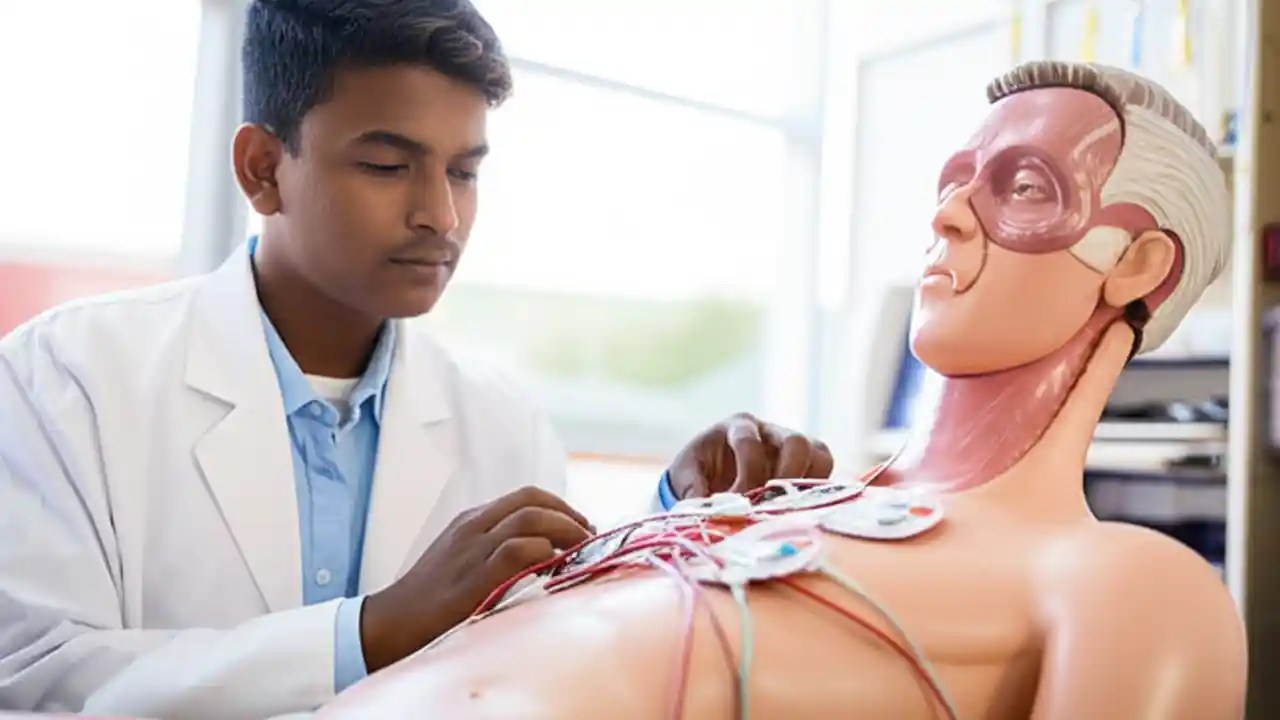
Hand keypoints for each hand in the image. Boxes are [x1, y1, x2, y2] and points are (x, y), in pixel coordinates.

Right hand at [359, 486, 592, 671]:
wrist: (392, 624)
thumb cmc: (428, 599)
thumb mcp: (458, 559)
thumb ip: (492, 549)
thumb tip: (543, 553)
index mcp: (470, 520)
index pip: (525, 496)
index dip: (559, 506)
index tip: (579, 525)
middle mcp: (474, 528)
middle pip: (532, 501)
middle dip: (569, 514)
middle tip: (589, 536)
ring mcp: (474, 550)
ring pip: (531, 519)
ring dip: (565, 531)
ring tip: (582, 550)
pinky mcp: (477, 576)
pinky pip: (520, 550)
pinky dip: (545, 554)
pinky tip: (555, 568)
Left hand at [667, 412, 833, 499]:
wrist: (708, 473)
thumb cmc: (697, 471)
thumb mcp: (685, 475)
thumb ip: (693, 491)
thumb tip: (707, 513)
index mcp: (738, 426)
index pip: (751, 443)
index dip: (747, 475)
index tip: (738, 505)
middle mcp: (770, 431)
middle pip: (795, 442)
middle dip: (786, 476)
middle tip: (771, 507)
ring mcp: (792, 448)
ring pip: (819, 455)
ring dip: (808, 486)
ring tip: (787, 512)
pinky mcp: (807, 466)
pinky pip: (825, 476)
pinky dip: (816, 496)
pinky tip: (796, 515)